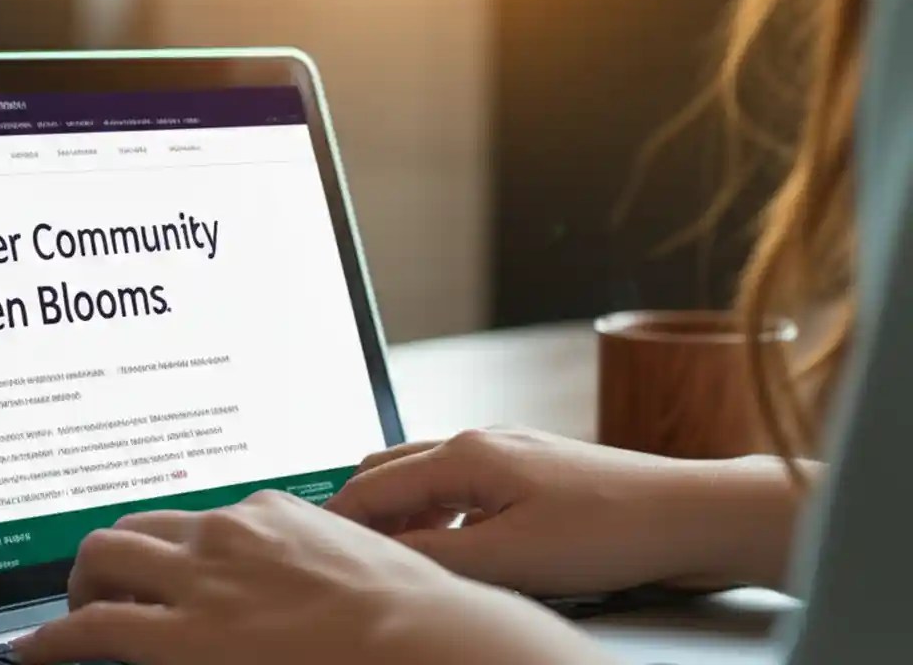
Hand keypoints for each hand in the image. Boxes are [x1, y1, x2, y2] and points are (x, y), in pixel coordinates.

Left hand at [12, 490, 610, 664]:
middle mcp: (226, 532)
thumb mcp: (356, 569)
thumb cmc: (411, 616)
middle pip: (136, 526)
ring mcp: (200, 579)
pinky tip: (38, 652)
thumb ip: (313, 562)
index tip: (162, 566)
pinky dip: (54, 638)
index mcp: (272, 513)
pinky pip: (92, 626)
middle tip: (101, 589)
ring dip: (79, 586)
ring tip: (70, 618)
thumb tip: (301, 587)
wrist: (420, 642)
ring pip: (103, 559)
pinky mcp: (181, 632)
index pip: (197, 520)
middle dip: (108, 557)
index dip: (168, 547)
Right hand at [328, 428, 804, 594]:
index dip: (338, 517)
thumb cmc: (608, 530)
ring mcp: (508, 449)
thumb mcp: (509, 557)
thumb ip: (437, 556)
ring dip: (402, 511)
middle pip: (392, 469)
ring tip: (392, 553)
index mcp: (465, 454)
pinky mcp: (531, 467)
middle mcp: (480, 440)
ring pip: (427, 476)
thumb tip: (386, 556)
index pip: (374, 485)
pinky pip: (463, 485)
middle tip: (343, 551)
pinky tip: (452, 543)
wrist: (686, 513)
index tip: (311, 543)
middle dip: (362, 508)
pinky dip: (440, 512)